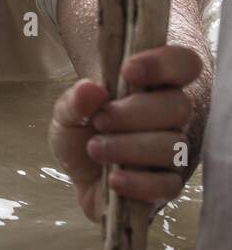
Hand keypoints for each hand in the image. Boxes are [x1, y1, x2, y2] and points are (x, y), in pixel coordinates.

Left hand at [49, 45, 200, 222]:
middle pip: (178, 106)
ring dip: (127, 147)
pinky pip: (167, 185)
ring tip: (95, 148)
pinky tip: (114, 179)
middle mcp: (171, 118)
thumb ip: (75, 100)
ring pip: (172, 145)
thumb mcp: (67, 113)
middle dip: (134, 112)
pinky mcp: (166, 186)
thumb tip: (90, 88)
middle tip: (100, 120)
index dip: (163, 64)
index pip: (182, 64)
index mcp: (154, 87)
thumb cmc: (82, 134)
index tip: (128, 69)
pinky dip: (137, 182)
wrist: (78, 176)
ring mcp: (173, 152)